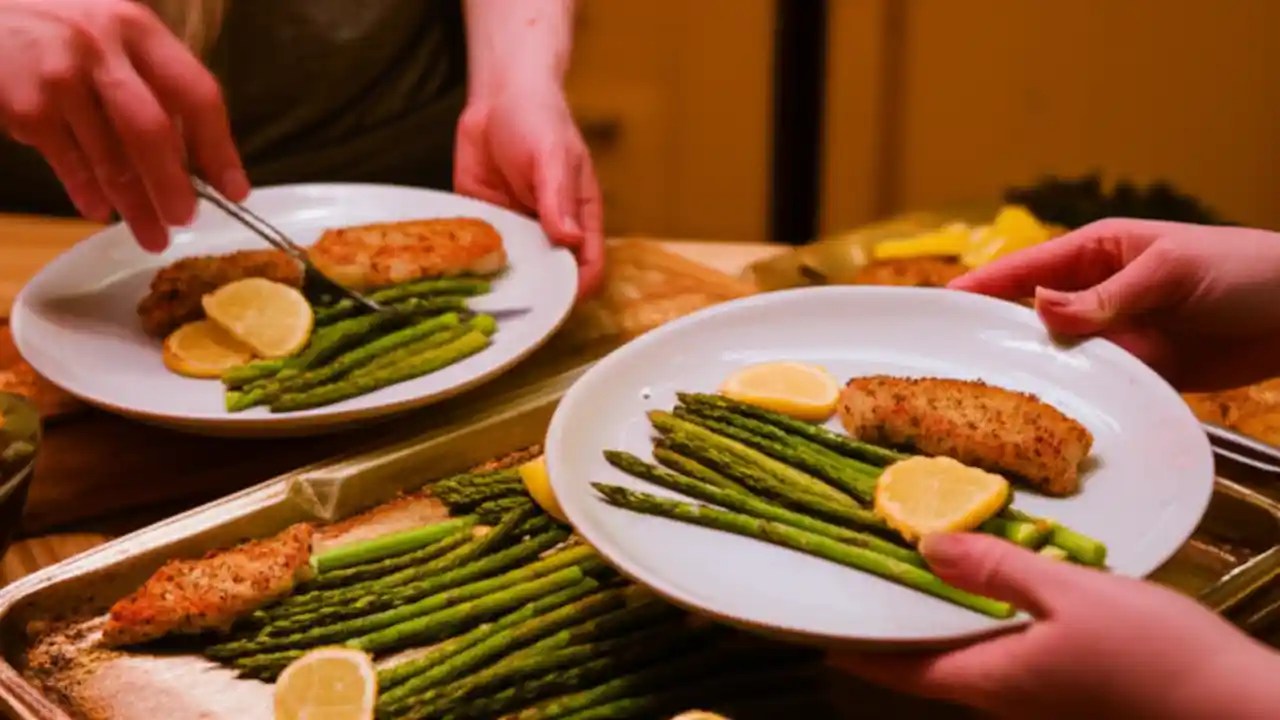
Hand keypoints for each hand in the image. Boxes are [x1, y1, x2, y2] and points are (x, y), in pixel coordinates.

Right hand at [0, 0, 246, 250]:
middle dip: (173, 186)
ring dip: (135, 206)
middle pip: (152, 132)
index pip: (197, 94)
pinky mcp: (26, 106)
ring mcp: (59, 78)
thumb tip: (193, 161)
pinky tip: (100, 211)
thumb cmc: (66, 31)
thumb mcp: (117, 39)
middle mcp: (101, 49)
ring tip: (153, 236)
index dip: (220, 149)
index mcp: (139, 31)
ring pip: (109, 158)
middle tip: (186, 220)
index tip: (236, 191)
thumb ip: (155, 87)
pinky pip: (67, 163)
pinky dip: (87, 192)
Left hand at [454, 82, 604, 297]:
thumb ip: (558, 198)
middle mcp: (549, 232)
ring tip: (481, 297)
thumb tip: (569, 240)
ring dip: (500, 282)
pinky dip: (471, 261)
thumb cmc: (539, 121)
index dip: (576, 288)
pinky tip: (457, 270)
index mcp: (578, 219)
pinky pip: (479, 250)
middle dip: (535, 295)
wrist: (498, 97)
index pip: (587, 267)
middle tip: (513, 306)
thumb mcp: (552, 156)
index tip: (556, 302)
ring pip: (513, 270)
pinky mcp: (485, 224)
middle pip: (549, 278)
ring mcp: (516, 230)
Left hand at [829, 533, 1279, 718]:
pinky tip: (992, 593)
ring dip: (936, 624)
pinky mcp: (1071, 689)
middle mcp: (1006, 698)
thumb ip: (999, 571)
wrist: (1239, 711)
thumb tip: (928, 547)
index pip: (900, 671)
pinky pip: (1004, 655)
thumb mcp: (1074, 598)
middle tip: (863, 585)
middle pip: (928, 666)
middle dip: (893, 630)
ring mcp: (1040, 698)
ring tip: (914, 580)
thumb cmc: (1154, 657)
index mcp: (993, 682)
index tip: (818, 630)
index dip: (856, 651)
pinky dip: (981, 623)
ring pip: (966, 660)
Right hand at [949, 218, 1279, 391]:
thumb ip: (1107, 297)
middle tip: (952, 368)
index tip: (938, 307)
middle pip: (1031, 320)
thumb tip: (1038, 308)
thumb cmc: (1244, 269)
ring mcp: (1117, 336)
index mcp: (1096, 253)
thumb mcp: (1171, 272)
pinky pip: (1096, 386)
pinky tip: (1048, 420)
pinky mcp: (1140, 372)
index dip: (980, 287)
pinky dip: (1075, 401)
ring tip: (989, 402)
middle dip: (996, 340)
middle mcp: (1096, 296)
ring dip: (1035, 377)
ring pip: (1060, 358)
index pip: (1023, 269)